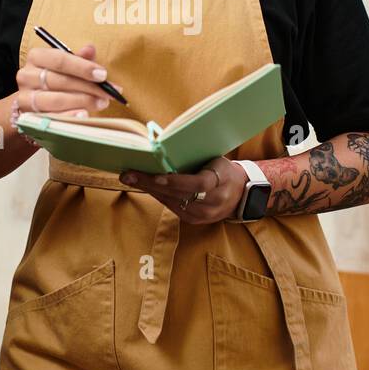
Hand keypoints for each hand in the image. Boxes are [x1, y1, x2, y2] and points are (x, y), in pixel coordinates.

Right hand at [16, 41, 123, 117]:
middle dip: (88, 87)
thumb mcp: (67, 67)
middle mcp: (27, 75)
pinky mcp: (28, 116)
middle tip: (109, 93)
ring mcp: (25, 97)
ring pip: (56, 100)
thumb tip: (90, 49)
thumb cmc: (55, 81)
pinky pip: (51, 118)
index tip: (103, 75)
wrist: (33, 103)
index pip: (60, 60)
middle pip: (60, 81)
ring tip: (101, 103)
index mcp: (37, 57)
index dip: (82, 67)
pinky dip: (69, 116)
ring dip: (82, 102)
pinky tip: (84, 115)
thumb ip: (79, 59)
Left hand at [118, 157, 248, 223]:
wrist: (239, 193)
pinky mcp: (194, 220)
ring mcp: (203, 214)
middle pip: (178, 194)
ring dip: (149, 189)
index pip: (197, 184)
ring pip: (172, 201)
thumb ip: (193, 159)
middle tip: (129, 174)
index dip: (177, 181)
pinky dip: (158, 195)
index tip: (157, 175)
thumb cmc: (223, 170)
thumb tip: (161, 149)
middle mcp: (213, 202)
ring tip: (130, 178)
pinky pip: (172, 207)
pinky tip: (145, 186)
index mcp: (221, 182)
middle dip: (151, 183)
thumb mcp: (215, 160)